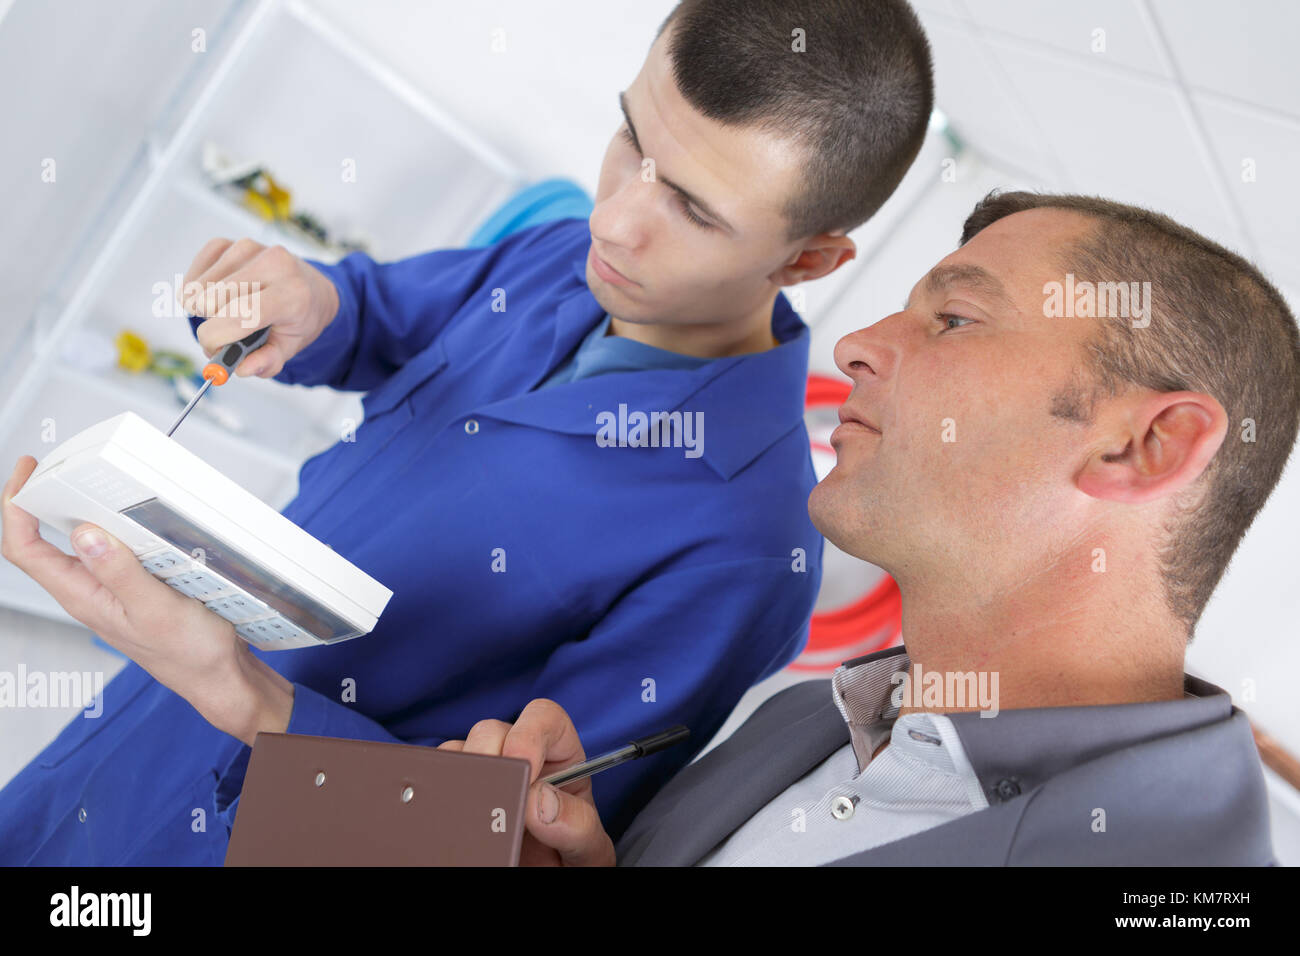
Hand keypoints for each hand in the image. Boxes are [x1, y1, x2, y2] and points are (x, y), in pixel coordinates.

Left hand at [0, 456, 293, 744]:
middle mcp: (89, 592)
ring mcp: (110, 590)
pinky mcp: (134, 587)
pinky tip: (135, 516)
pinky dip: (115, 526)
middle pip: (41, 542)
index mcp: (83, 597)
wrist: (219, 677)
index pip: (25, 549)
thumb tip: (84, 533)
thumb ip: (120, 571)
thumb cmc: (190, 654)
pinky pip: (112, 550)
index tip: (28, 472)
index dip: (16, 507)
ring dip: (79, 512)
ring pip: (77, 545)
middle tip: (55, 467)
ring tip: (91, 484)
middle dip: (40, 501)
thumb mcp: (156, 610)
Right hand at [179, 237, 340, 378]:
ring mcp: (250, 248)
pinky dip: (197, 289)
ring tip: (227, 312)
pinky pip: (196, 272)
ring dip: (203, 307)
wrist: (311, 288)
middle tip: (225, 334)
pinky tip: (217, 294)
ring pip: (198, 288)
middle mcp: (274, 264)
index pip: (242, 314)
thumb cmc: (297, 319)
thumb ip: (267, 362)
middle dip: (209, 326)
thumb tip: (241, 369)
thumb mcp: (290, 347)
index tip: (212, 349)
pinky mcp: (230, 242)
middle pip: (212, 300)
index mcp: (293, 295)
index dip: (216, 336)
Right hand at [439, 699, 616, 865]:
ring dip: (463, 775)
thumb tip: (541, 801)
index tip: (525, 765)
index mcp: (559, 759)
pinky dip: (439, 789)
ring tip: (474, 813)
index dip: (531, 732)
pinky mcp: (458, 795)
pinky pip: (438, 776)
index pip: (545, 718)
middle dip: (490, 758)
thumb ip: (579, 825)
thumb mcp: (588, 848)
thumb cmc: (570, 861)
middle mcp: (519, 760)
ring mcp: (486, 776)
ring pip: (460, 750)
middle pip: (493, 731)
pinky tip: (453, 814)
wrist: (544, 884)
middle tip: (493, 798)